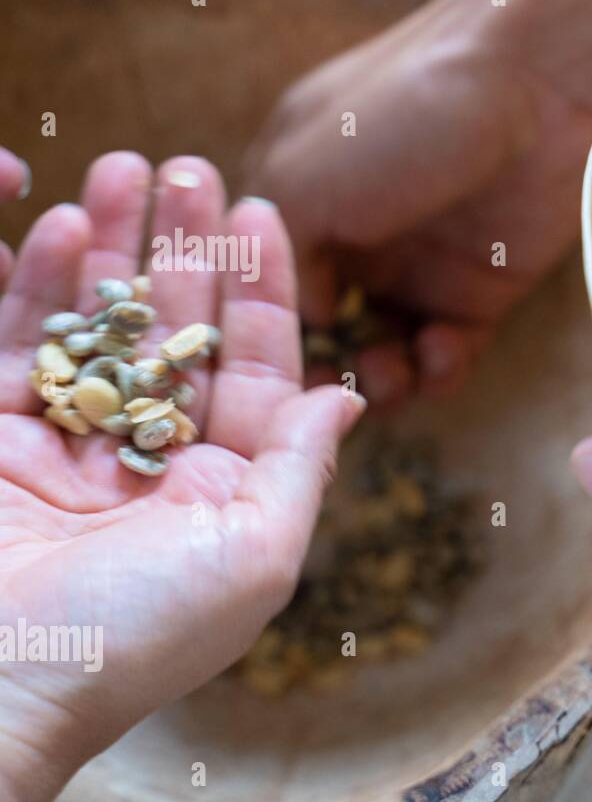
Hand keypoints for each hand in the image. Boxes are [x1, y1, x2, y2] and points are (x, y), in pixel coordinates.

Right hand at [0, 153, 364, 801]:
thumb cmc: (139, 636)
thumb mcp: (254, 557)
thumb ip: (301, 469)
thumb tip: (348, 392)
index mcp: (224, 486)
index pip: (251, 365)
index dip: (260, 288)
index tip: (263, 213)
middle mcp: (152, 457)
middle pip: (176, 329)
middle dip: (183, 248)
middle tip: (190, 166)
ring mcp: (70, 443)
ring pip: (100, 322)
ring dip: (111, 245)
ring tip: (124, 166)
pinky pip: (19, 343)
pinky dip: (34, 284)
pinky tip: (56, 220)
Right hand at [243, 0, 591, 401]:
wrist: (539, 89)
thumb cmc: (404, 114)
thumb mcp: (302, 174)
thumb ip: (281, 255)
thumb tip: (310, 318)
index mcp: (301, 199)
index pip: (271, 288)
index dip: (273, 334)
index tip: (277, 371)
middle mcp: (357, 238)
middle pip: (330, 334)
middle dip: (328, 372)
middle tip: (340, 388)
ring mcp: (422, 267)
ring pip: (387, 355)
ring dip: (382, 379)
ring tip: (392, 372)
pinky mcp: (484, 292)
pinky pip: (449, 355)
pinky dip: (439, 370)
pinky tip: (440, 352)